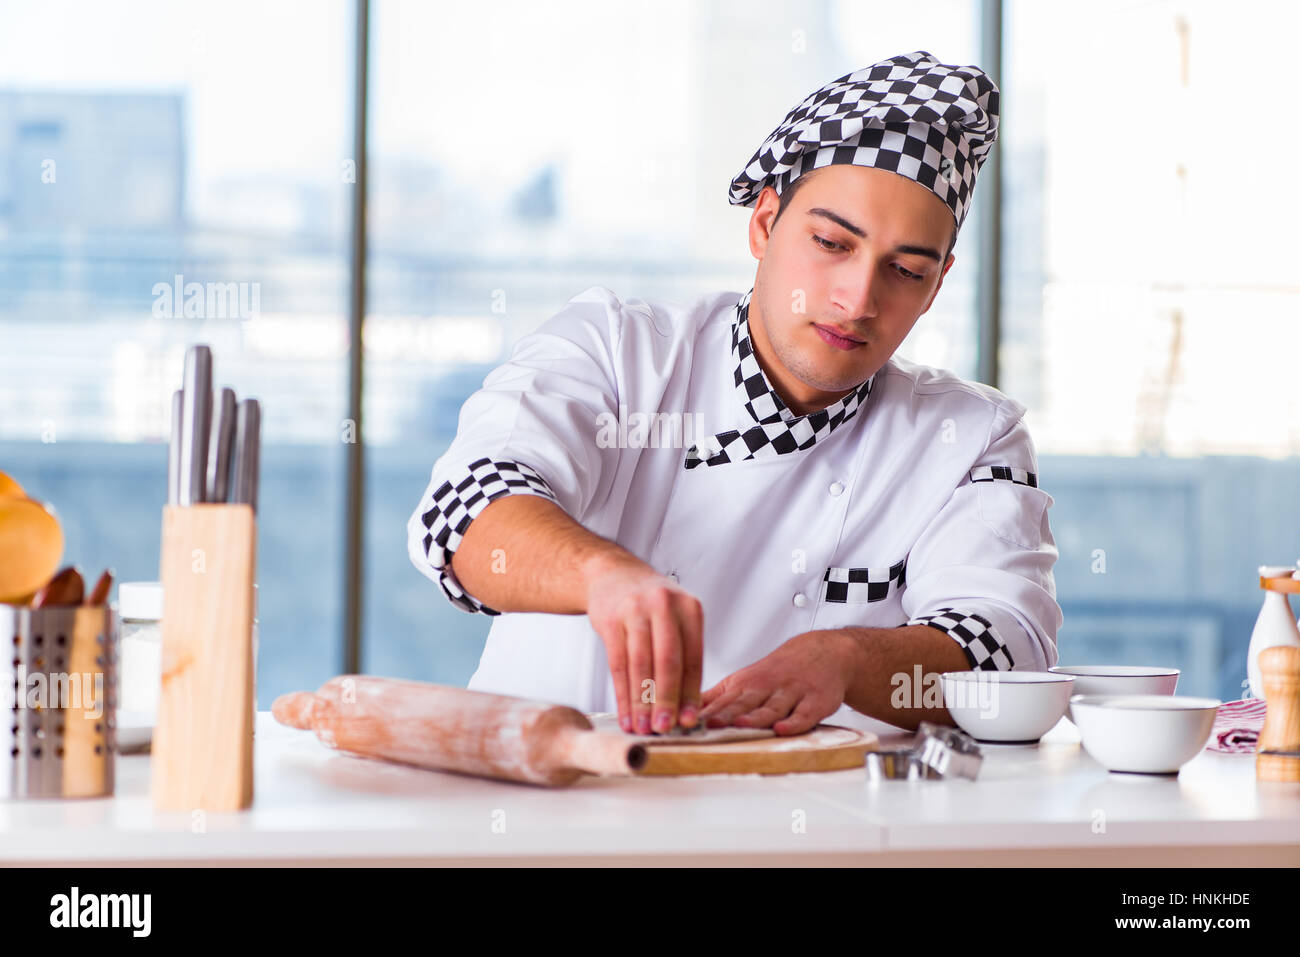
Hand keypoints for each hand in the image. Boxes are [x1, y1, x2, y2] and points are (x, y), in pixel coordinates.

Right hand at [584, 555, 703, 734]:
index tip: (690, 720)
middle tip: (665, 729)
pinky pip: (617, 664)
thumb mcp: (674, 618)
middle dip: (667, 700)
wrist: (612, 575)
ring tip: (643, 728)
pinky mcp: (610, 620)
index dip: (691, 693)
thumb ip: (682, 654)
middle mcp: (664, 606)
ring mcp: (635, 610)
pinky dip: (622, 694)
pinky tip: (625, 714)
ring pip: (640, 665)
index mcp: (689, 608)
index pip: (692, 658)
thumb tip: (686, 706)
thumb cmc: (649, 604)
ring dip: (641, 702)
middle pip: (667, 662)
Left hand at [698, 630, 855, 734]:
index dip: (701, 712)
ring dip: (755, 718)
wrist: (820, 653)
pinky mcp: (814, 702)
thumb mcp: (742, 680)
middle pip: (742, 703)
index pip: (719, 700)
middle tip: (705, 725)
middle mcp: (765, 688)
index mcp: (744, 684)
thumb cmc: (776, 672)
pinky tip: (782, 730)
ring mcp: (790, 694)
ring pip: (771, 708)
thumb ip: (713, 698)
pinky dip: (794, 723)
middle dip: (723, 714)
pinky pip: (804, 714)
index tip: (685, 723)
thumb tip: (678, 710)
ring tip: (738, 726)